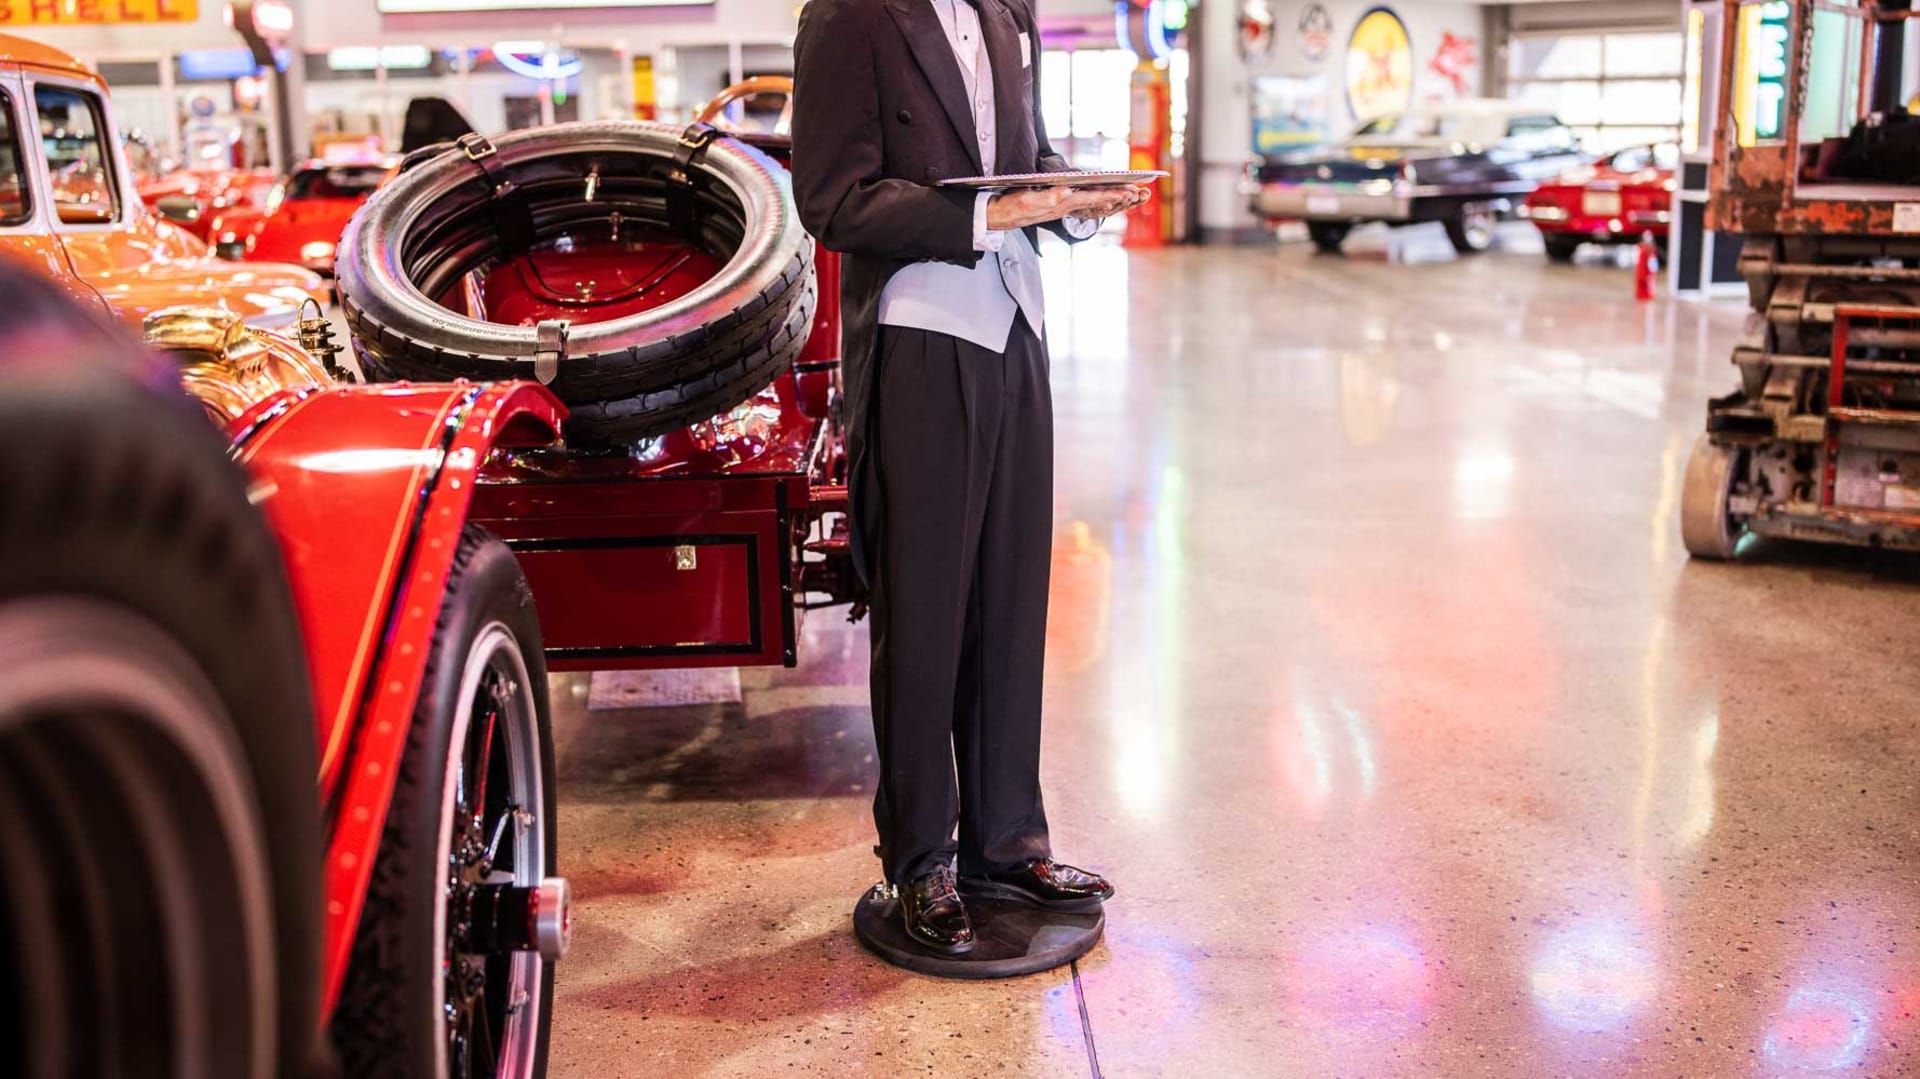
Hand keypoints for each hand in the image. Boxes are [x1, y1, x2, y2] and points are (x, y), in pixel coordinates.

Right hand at [986, 183, 1151, 229]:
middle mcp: (1066, 207)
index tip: (1128, 192)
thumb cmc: (1011, 207)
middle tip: (1141, 193)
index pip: (1092, 199)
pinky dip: (1101, 202)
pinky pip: (1086, 205)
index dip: (1110, 195)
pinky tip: (1109, 201)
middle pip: (1099, 202)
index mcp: (1061, 204)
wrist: (1000, 216)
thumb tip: (1064, 193)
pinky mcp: (1059, 206)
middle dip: (1120, 198)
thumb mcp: (1026, 200)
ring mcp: (1064, 208)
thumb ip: (1045, 198)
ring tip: (1133, 195)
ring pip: (1095, 204)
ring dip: (1114, 200)